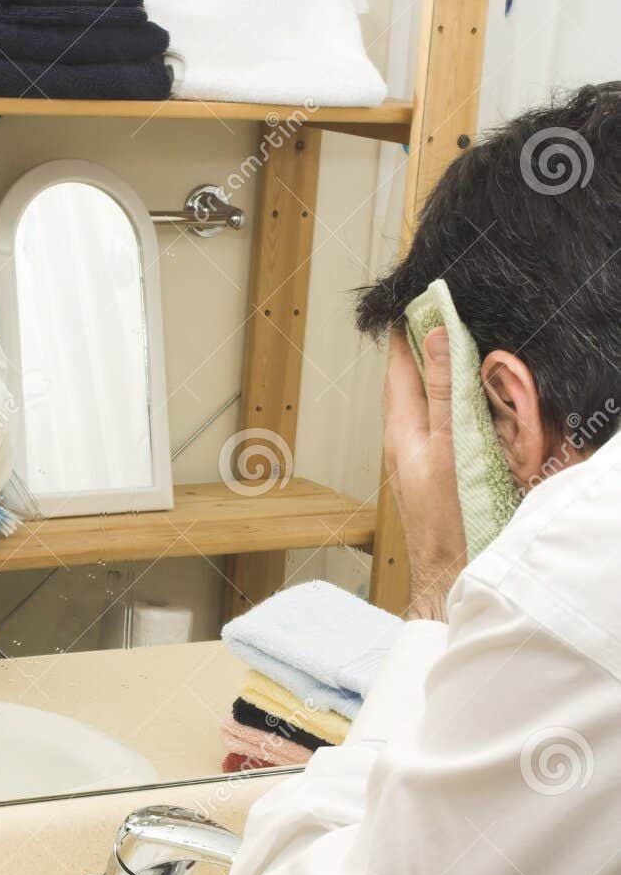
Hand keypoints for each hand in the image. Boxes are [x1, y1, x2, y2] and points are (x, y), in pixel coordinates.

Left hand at [383, 325, 466, 620]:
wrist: (449, 577)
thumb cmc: (444, 522)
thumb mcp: (446, 446)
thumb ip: (444, 393)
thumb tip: (434, 338)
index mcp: (400, 428)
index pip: (398, 364)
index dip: (406, 329)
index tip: (419, 297)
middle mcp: (406, 440)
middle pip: (414, 380)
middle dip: (429, 346)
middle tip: (447, 312)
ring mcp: (422, 457)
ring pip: (431, 403)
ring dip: (445, 375)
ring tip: (462, 344)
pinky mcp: (439, 472)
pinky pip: (448, 426)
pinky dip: (460, 406)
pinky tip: (477, 403)